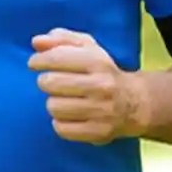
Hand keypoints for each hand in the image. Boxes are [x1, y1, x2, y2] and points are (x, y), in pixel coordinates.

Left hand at [28, 28, 147, 144]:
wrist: (136, 103)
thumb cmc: (102, 71)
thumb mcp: (87, 47)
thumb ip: (61, 39)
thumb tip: (36, 42)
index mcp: (98, 61)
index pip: (56, 58)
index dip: (38, 60)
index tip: (35, 63)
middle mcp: (102, 86)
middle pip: (50, 83)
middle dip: (45, 81)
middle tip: (52, 82)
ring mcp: (102, 111)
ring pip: (53, 107)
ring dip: (54, 102)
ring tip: (64, 99)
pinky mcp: (99, 133)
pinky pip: (61, 129)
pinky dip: (60, 122)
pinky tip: (70, 115)